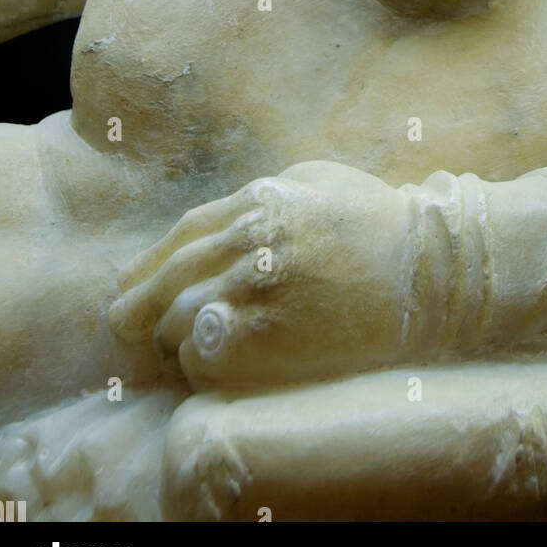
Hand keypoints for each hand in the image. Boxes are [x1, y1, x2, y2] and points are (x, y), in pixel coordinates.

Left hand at [108, 161, 410, 387]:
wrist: (425, 273)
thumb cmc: (376, 223)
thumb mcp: (318, 182)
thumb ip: (266, 194)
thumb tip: (227, 217)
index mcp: (259, 202)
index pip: (183, 234)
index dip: (150, 261)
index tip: (132, 280)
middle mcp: (248, 243)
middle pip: (169, 277)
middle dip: (136, 303)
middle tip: (121, 324)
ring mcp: (255, 291)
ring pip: (177, 319)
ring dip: (165, 337)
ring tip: (167, 350)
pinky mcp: (267, 339)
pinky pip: (204, 356)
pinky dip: (194, 362)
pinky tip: (201, 365)